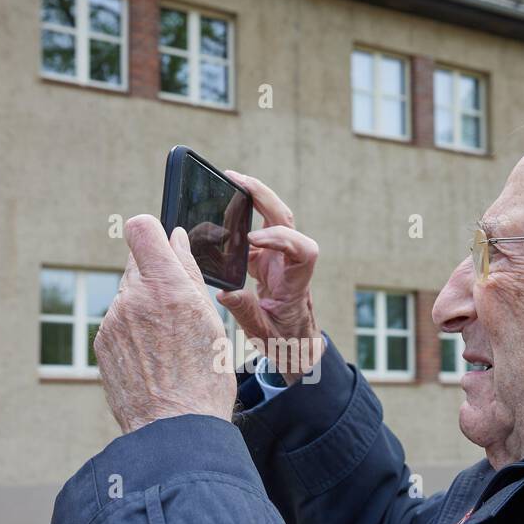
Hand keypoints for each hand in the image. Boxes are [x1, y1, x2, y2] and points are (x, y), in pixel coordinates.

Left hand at [93, 216, 236, 434]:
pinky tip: (152, 358)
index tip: (163, 246)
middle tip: (176, 308)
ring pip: (128, 296)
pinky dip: (133, 332)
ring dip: (144, 307)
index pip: (142, 229)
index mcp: (165, 287)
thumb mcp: (210, 320)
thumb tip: (176, 239)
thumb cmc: (203, 378)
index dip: (153, 231)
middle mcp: (132, 299)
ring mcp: (112, 322)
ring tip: (167, 344)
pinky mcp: (102, 343)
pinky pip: (118, 322)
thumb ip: (189, 274)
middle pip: (136, 263)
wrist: (174, 429)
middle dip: (154, 276)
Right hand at [219, 171, 322, 383]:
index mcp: (296, 283)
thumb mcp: (264, 333)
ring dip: (254, 198)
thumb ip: (245, 311)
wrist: (296, 344)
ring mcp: (279, 258)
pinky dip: (240, 220)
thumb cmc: (286, 341)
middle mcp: (290, 263)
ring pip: (273, 219)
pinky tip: (221, 212)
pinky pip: (256, 233)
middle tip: (236, 179)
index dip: (280, 238)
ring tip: (229, 182)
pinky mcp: (267, 260)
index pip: (303, 249)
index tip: (252, 241)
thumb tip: (224, 292)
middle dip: (264, 196)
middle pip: (286, 219)